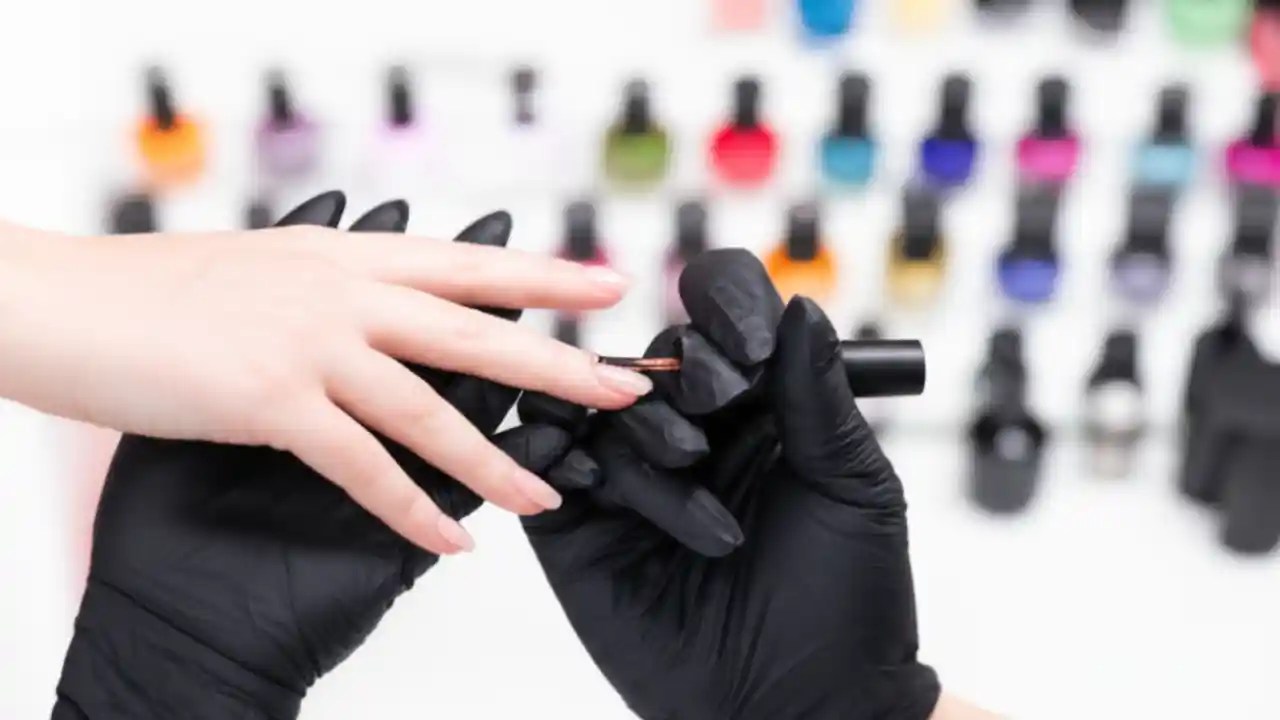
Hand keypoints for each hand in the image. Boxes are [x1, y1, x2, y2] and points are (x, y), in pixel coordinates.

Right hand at [0, 192, 650, 552]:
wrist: (62, 304)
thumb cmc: (154, 290)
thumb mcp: (265, 266)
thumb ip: (334, 282)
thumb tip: (384, 290)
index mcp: (343, 254)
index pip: (465, 261)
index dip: (542, 274)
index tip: (605, 286)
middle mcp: (338, 289)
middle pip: (473, 328)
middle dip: (556, 363)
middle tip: (624, 386)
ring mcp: (307, 343)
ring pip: (429, 406)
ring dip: (496, 460)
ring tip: (549, 496)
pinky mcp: (267, 399)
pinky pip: (361, 466)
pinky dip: (409, 510)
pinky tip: (449, 542)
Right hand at [516, 250, 940, 718]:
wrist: (801, 707)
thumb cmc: (846, 604)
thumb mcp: (852, 487)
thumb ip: (819, 394)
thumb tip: (803, 307)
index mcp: (758, 410)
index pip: (724, 318)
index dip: (728, 308)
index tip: (752, 345)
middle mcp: (690, 434)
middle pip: (655, 355)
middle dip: (687, 376)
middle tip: (719, 419)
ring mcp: (629, 480)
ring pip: (599, 405)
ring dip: (636, 425)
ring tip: (685, 466)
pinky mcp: (577, 527)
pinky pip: (540, 463)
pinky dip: (552, 453)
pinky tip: (592, 480)